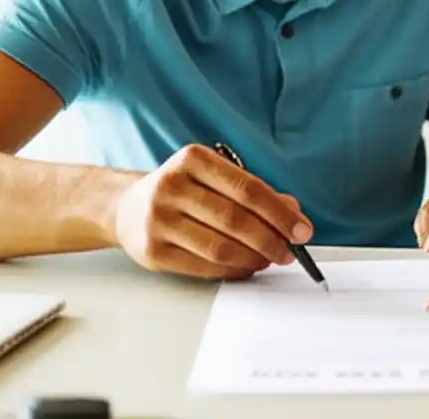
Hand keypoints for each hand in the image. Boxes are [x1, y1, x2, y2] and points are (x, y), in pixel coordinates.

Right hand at [111, 144, 313, 279]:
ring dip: (254, 258)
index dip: (280, 213)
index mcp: (192, 159)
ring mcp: (158, 219)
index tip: (302, 230)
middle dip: (271, 239)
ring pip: (220, 247)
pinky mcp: (152, 251)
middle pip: (235, 219)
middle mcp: (171, 186)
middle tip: (289, 252)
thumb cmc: (183, 191)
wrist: (126, 208)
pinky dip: (233, 270)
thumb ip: (255, 191)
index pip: (248, 188)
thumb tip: (294, 212)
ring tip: (269, 260)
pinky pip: (203, 266)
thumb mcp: (215, 178)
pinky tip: (247, 267)